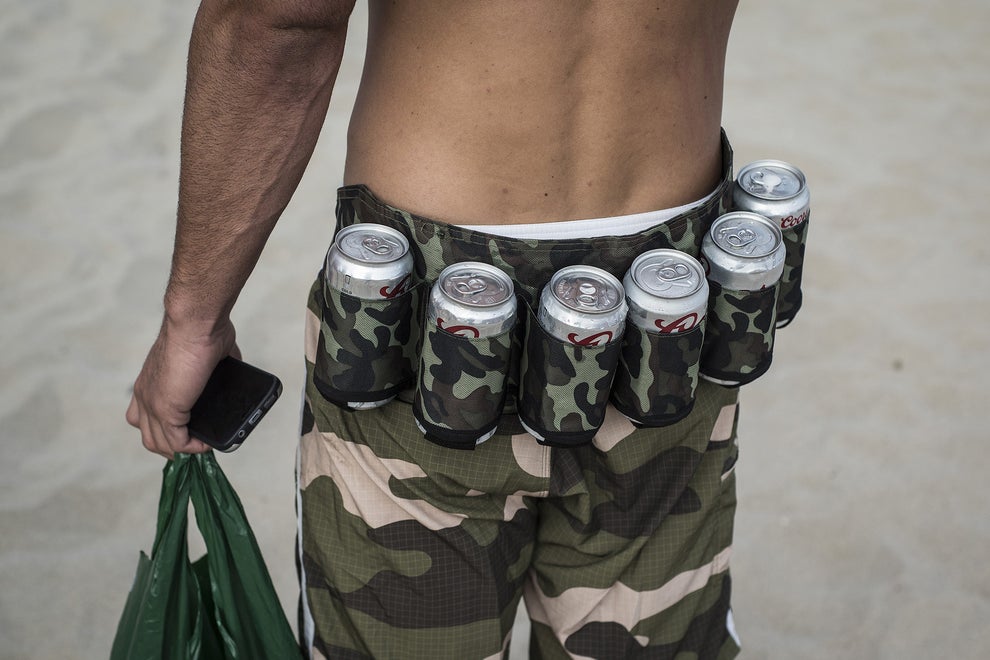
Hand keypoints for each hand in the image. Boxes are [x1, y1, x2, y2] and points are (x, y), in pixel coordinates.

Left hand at [126, 318, 239, 458]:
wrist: (196, 324)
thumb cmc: (203, 330)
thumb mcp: (209, 354)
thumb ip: (216, 367)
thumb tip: (232, 368)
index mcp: (151, 381)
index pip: (146, 415)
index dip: (166, 428)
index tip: (190, 431)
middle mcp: (145, 394)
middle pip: (149, 434)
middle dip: (171, 446)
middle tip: (195, 445)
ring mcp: (152, 403)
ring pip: (158, 443)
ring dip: (180, 451)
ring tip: (201, 447)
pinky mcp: (166, 410)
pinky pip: (176, 442)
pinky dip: (192, 448)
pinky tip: (207, 444)